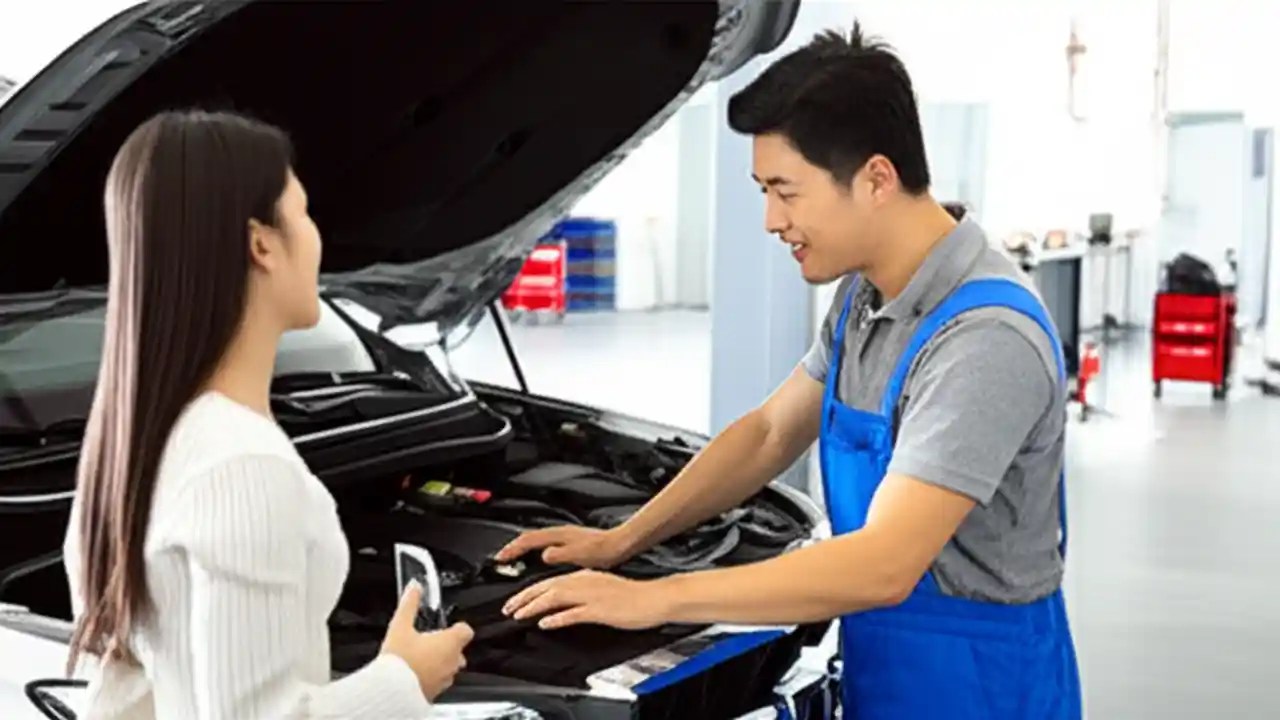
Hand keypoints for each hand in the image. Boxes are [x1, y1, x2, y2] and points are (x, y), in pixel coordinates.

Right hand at [381, 582, 473, 699]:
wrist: (390, 692)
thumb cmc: (399, 661)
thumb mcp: (400, 626)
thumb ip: (410, 604)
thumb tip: (414, 587)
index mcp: (449, 642)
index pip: (466, 630)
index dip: (457, 627)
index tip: (447, 626)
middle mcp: (452, 661)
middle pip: (458, 650)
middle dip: (446, 646)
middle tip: (428, 642)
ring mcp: (446, 678)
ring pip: (449, 667)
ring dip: (439, 661)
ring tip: (419, 658)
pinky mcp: (436, 692)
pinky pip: (439, 681)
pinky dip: (432, 676)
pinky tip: (415, 673)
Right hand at [494, 525, 631, 568]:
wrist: (620, 544)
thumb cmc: (603, 549)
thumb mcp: (580, 555)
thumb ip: (560, 555)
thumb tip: (543, 555)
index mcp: (559, 535)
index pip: (528, 540)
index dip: (513, 549)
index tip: (500, 558)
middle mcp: (560, 532)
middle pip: (530, 537)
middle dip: (514, 546)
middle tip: (503, 557)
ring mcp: (565, 535)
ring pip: (537, 539)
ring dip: (524, 547)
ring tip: (515, 557)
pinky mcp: (571, 541)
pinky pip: (546, 542)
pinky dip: (536, 549)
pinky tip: (539, 557)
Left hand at [501, 570, 670, 630]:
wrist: (653, 598)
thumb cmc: (631, 596)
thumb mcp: (601, 587)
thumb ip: (580, 591)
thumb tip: (561, 601)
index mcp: (584, 576)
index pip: (550, 581)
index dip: (529, 591)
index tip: (515, 601)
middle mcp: (585, 581)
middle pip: (547, 587)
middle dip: (524, 597)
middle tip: (507, 608)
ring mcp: (592, 595)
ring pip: (556, 597)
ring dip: (534, 606)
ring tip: (519, 614)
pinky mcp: (600, 610)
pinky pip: (574, 613)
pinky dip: (557, 618)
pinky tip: (545, 623)